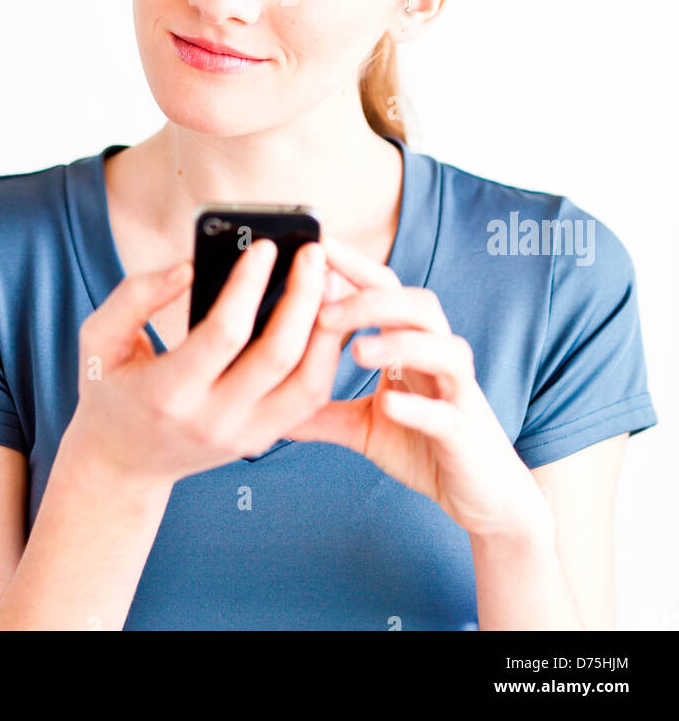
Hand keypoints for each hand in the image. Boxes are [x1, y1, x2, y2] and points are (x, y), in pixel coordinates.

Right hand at [69, 238, 349, 486]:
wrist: (121, 466)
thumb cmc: (110, 389)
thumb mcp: (98, 340)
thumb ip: (136, 296)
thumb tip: (189, 266)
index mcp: (168, 393)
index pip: (223, 333)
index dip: (248, 285)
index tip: (265, 246)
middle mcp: (213, 420)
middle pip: (278, 355)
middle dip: (302, 296)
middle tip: (313, 251)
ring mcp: (244, 436)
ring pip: (309, 382)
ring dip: (325, 328)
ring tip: (328, 280)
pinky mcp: (262, 439)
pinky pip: (309, 396)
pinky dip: (324, 355)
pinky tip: (324, 315)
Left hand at [284, 234, 552, 540]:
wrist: (482, 499)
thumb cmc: (423, 449)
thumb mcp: (361, 426)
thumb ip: (320, 406)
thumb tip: (263, 396)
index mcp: (412, 347)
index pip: (386, 291)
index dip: (354, 267)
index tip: (316, 245)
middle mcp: (439, 359)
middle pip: (416, 305)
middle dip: (370, 298)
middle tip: (322, 304)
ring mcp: (457, 394)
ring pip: (444, 348)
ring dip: (399, 342)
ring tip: (356, 349)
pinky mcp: (465, 435)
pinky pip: (447, 414)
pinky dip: (419, 407)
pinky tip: (389, 405)